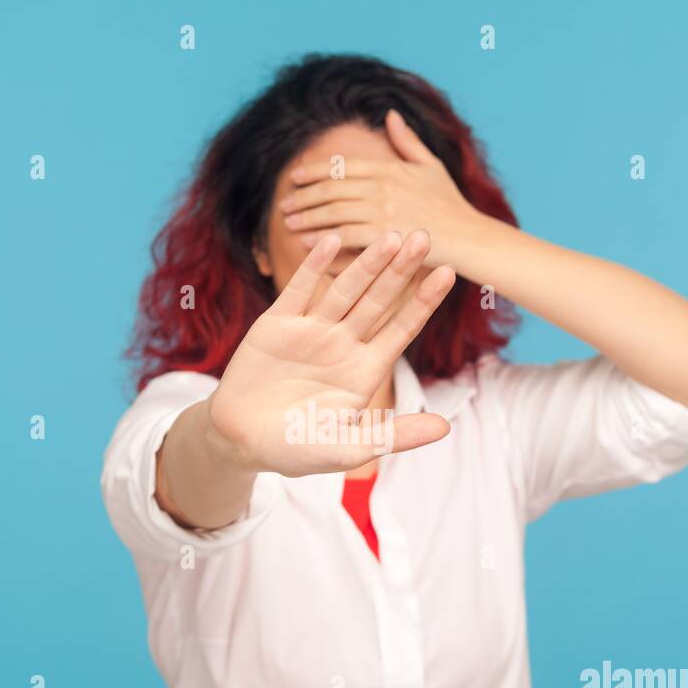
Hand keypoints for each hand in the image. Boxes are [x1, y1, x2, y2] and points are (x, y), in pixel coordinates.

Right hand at [207, 230, 455, 477]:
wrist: (240, 442)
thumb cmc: (296, 450)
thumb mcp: (349, 449)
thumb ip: (394, 436)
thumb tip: (444, 429)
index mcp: (363, 371)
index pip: (401, 330)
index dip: (423, 302)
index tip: (447, 274)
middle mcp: (342, 345)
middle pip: (378, 301)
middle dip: (401, 271)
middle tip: (424, 237)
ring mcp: (311, 331)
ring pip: (345, 290)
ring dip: (367, 263)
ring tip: (391, 237)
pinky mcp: (277, 324)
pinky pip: (299, 290)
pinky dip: (314, 266)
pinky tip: (331, 241)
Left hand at [279, 110, 481, 269]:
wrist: (469, 237)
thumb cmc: (450, 204)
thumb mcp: (431, 165)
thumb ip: (407, 141)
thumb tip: (390, 115)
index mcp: (389, 168)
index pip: (341, 166)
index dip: (314, 172)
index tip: (295, 177)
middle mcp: (382, 187)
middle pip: (331, 189)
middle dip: (303, 196)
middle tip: (284, 204)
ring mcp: (382, 211)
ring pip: (333, 212)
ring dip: (306, 217)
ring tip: (288, 223)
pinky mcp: (383, 236)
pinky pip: (344, 236)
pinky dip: (322, 240)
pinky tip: (306, 244)